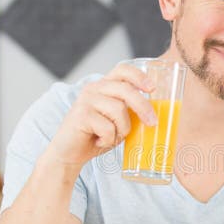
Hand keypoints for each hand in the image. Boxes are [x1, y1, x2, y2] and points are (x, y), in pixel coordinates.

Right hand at [44, 63, 158, 166]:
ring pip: (119, 110)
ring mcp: (86, 100)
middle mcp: (94, 88)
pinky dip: (109, 139)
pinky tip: (99, 142)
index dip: (139, 76)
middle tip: (152, 123)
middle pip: (126, 90)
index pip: (123, 70)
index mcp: (104, 86)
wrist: (69, 153)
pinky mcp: (81, 115)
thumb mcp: (117, 120)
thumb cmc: (96, 136)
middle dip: (143, 107)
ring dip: (122, 129)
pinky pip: (107, 127)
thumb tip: (155, 115)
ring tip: (112, 137)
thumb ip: (130, 111)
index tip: (152, 88)